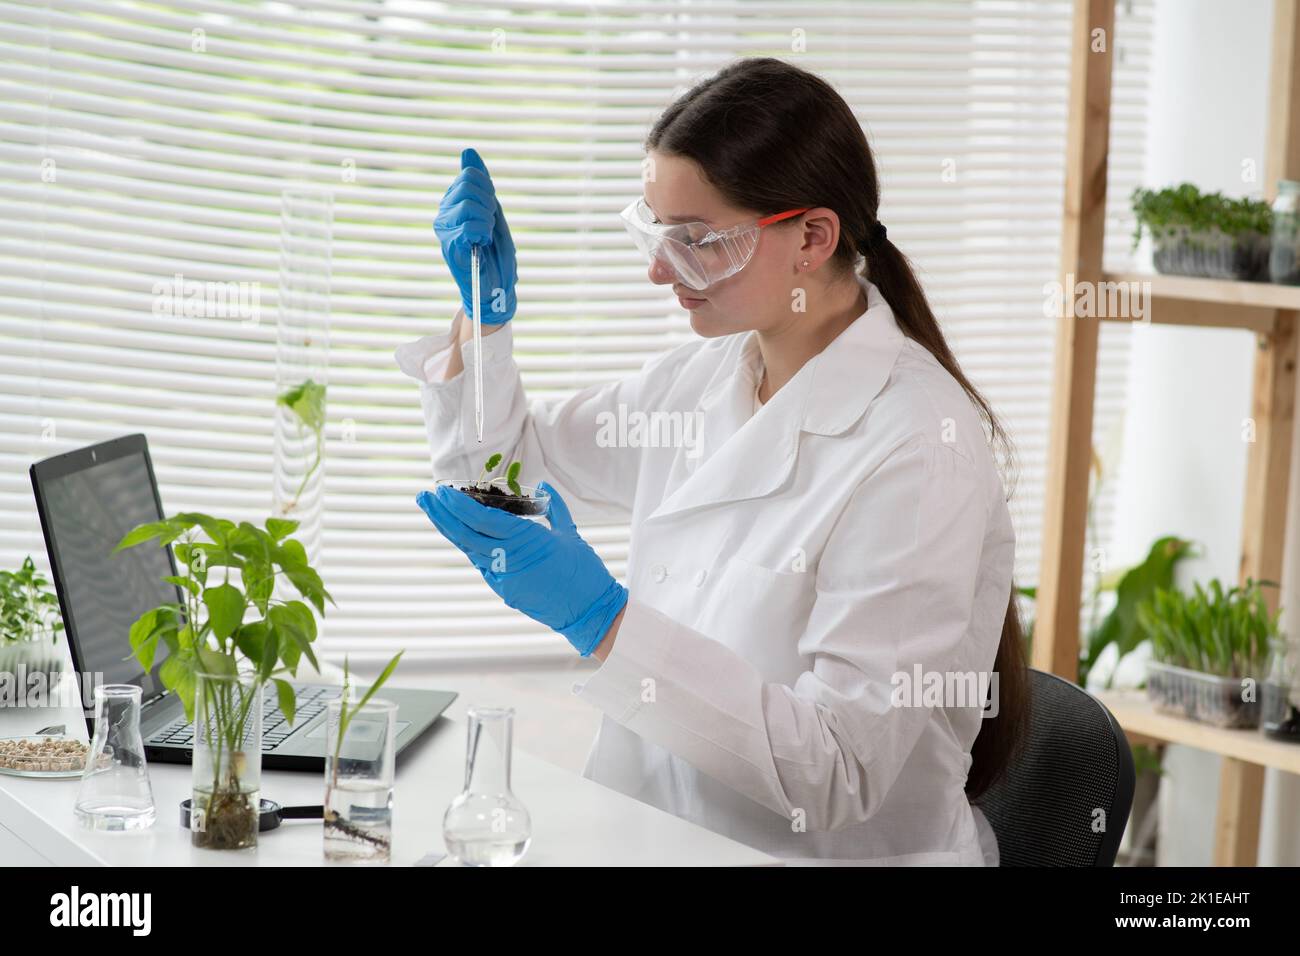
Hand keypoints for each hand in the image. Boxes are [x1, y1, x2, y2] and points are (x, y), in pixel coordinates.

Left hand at [416, 481, 627, 656]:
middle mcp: (509, 559)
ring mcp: (504, 578)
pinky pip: (483, 565)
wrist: (589, 612)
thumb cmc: (584, 571)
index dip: (458, 506)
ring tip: (435, 512)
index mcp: (526, 540)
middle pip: (465, 535)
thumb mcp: (570, 533)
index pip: (482, 519)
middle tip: (423, 497)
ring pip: (470, 550)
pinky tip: (463, 536)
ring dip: (451, 531)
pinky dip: (471, 548)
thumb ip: (554, 507)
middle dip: (441, 515)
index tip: (442, 492)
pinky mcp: (506, 591)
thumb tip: (544, 486)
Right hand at [433, 147, 517, 324]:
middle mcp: (443, 214)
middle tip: (488, 225)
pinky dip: (483, 234)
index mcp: (453, 202)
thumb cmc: (495, 250)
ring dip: (487, 221)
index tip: (491, 210)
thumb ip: (480, 182)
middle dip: (488, 204)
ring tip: (484, 237)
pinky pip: (469, 227)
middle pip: (468, 186)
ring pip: (469, 205)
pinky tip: (481, 244)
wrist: (498, 286)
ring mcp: (445, 231)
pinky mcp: (451, 248)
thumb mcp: (492, 210)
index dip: (488, 190)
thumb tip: (468, 151)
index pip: (471, 175)